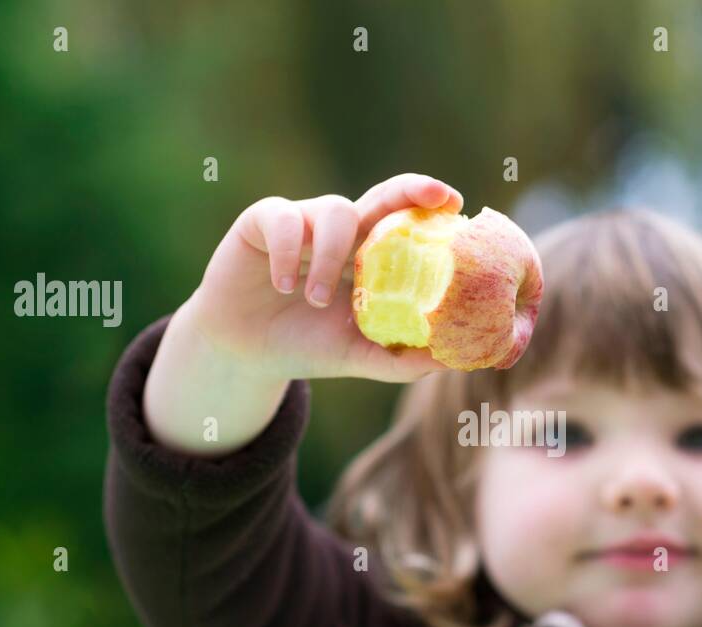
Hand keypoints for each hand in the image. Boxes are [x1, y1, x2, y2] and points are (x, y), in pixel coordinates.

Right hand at [184, 173, 463, 382]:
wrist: (245, 353)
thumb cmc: (307, 345)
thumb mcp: (357, 356)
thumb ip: (400, 359)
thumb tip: (452, 362)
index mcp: (370, 256)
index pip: (406, 222)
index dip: (429, 208)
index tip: (456, 205)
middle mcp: (343, 232)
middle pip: (382, 196)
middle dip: (410, 189)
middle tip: (435, 196)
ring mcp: (304, 222)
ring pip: (335, 210)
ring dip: (333, 255)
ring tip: (317, 300)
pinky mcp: (262, 222)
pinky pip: (284, 219)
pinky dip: (288, 252)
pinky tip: (284, 286)